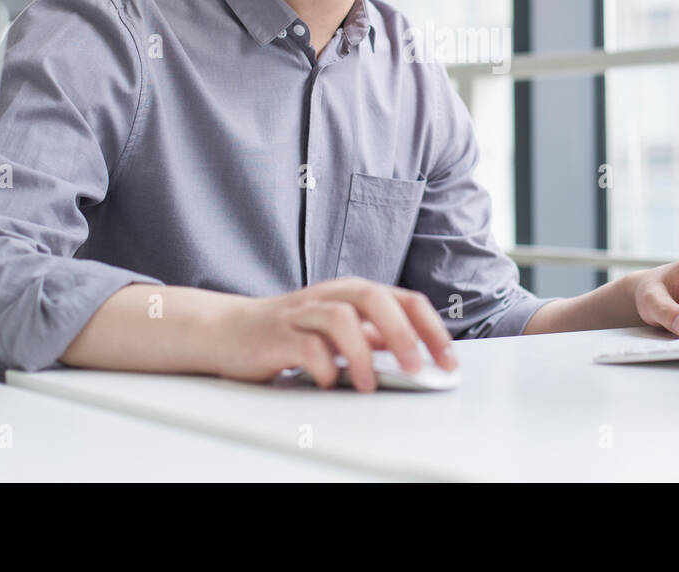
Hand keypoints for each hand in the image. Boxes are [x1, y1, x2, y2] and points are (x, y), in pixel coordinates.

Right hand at [209, 278, 457, 390]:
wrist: (230, 330)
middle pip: (375, 299)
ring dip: (361, 355)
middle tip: (417, 369)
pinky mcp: (278, 335)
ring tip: (368, 385)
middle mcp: (331, 296)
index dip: (431, 329)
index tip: (448, 362)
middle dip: (402, 335)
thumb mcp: (343, 331)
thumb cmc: (293, 332)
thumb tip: (419, 356)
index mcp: (354, 293)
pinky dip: (323, 366)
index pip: (405, 300)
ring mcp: (303, 313)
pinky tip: (328, 382)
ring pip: (341, 318)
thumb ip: (376, 338)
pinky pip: (306, 346)